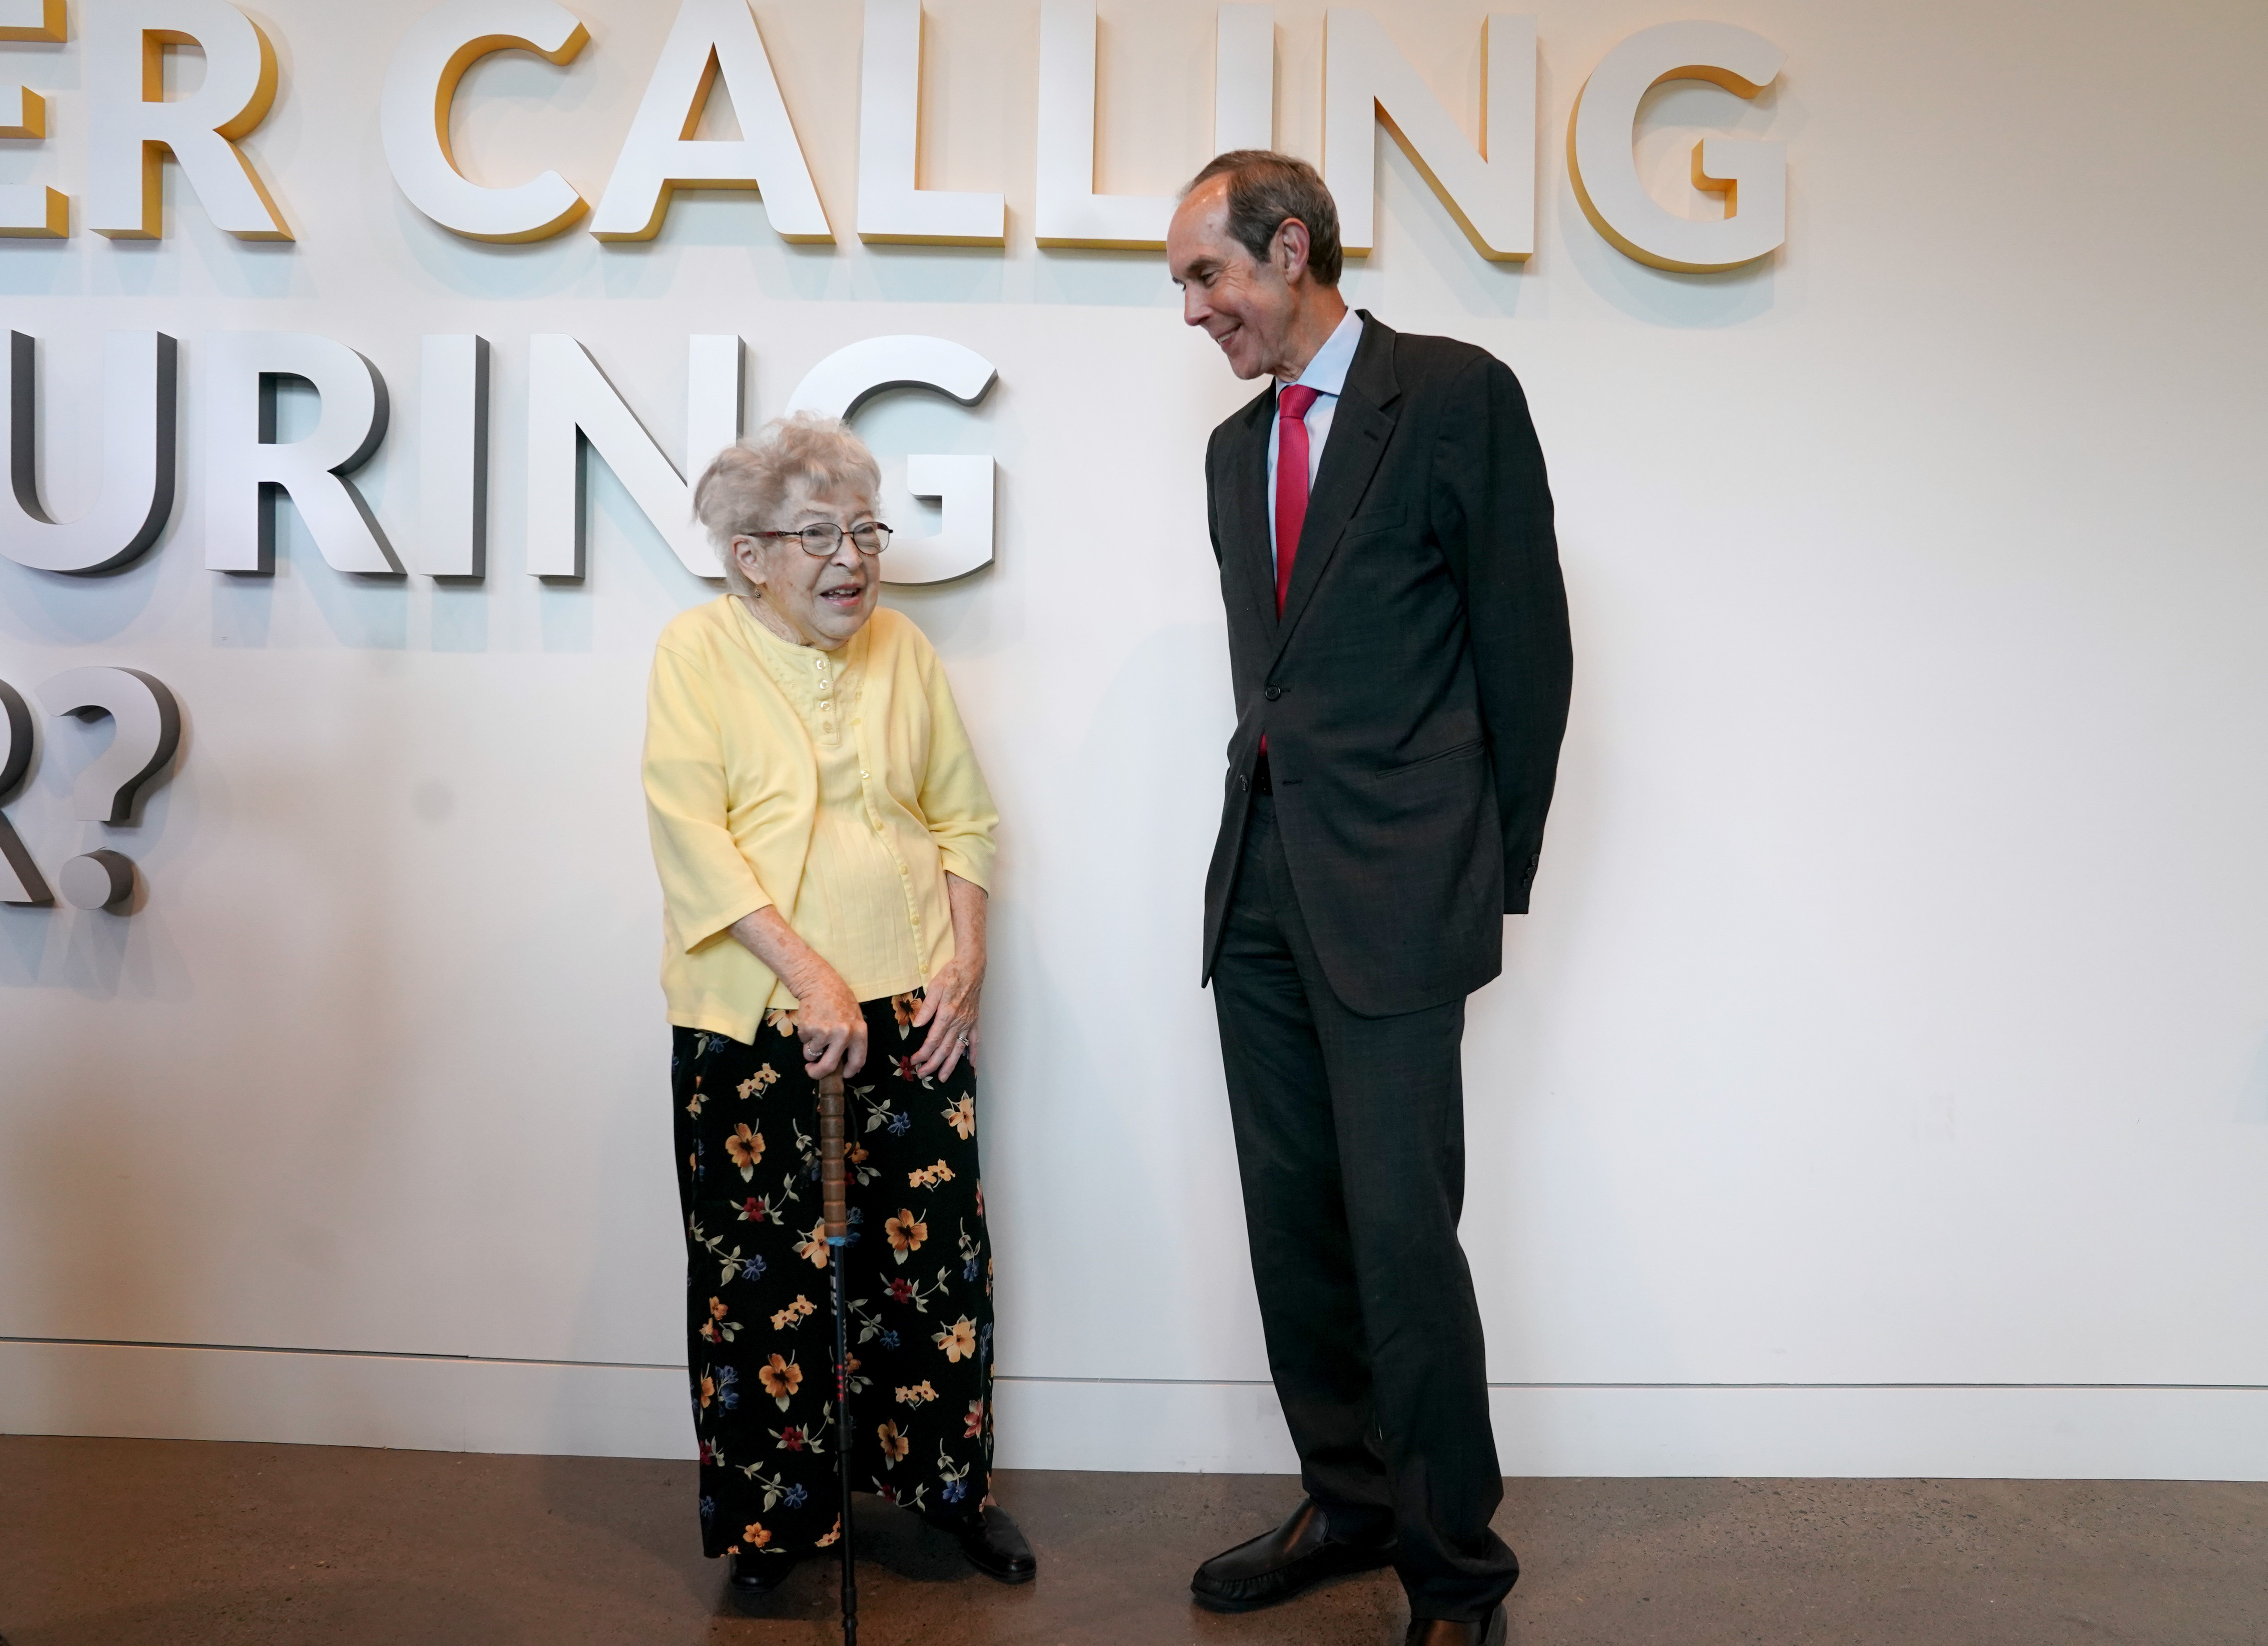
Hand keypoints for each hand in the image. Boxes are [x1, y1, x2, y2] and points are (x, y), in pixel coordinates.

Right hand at [786, 961, 867, 1080]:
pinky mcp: (809, 1028)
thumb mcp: (854, 1017)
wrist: (819, 982)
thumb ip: (852, 1037)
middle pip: (829, 1066)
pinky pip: (804, 1041)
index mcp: (859, 1032)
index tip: (843, 1075)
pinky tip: (810, 1020)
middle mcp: (844, 1035)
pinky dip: (804, 1035)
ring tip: (815, 1029)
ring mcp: (826, 1032)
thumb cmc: (838, 998)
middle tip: (812, 1071)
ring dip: (810, 1047)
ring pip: (812, 1053)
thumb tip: (845, 1060)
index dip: (850, 1071)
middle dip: (818, 1073)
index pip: (858, 1060)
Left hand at [909, 951, 981, 1081]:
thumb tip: (917, 1025)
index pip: (933, 1040)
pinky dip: (973, 1054)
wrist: (972, 967)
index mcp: (947, 1014)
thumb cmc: (952, 975)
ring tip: (943, 1078)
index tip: (914, 1061)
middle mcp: (959, 1022)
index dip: (923, 1053)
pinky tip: (971, 1066)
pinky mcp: (974, 1021)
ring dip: (950, 1065)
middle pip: (945, 1049)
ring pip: (959, 1049)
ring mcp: (968, 1023)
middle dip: (933, 1064)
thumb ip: (926, 1008)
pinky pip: (975, 1041)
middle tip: (923, 1075)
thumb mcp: (935, 987)